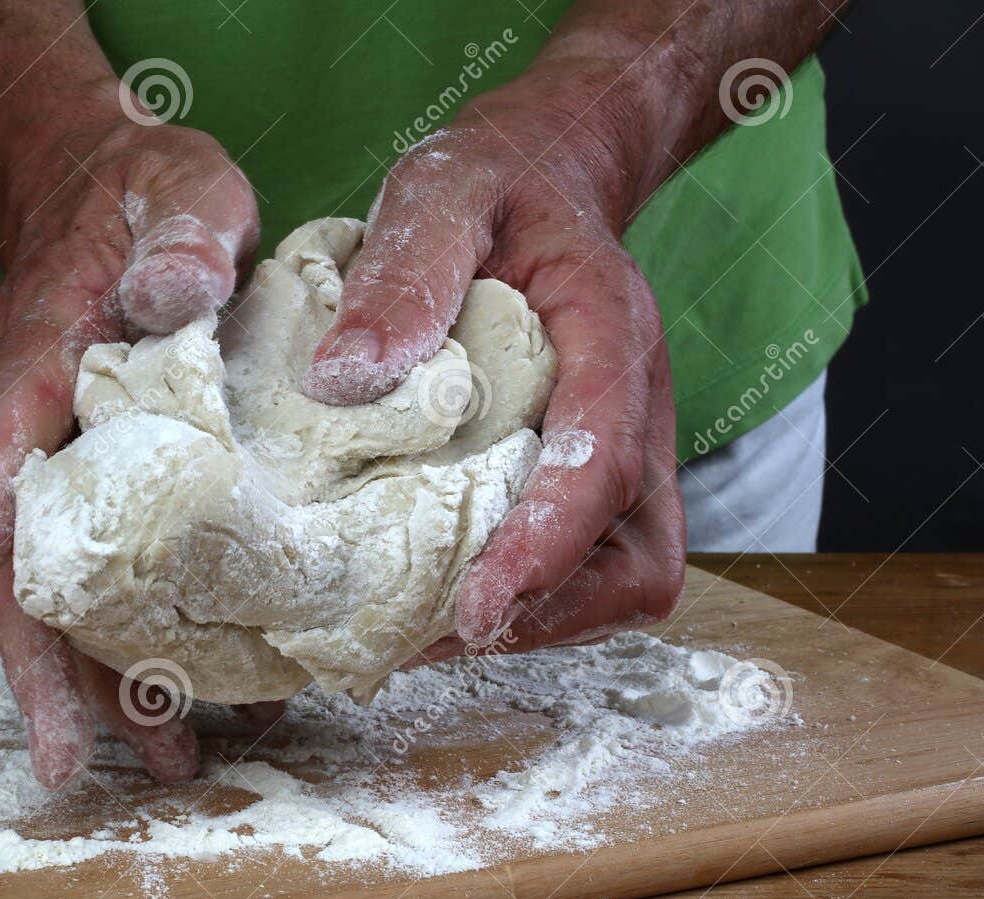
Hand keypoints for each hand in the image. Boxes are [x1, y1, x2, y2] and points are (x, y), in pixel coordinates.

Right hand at [0, 107, 259, 788]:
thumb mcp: (177, 188)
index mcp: (44, 357)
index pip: (4, 429)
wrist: (107, 200)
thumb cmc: (137, 196)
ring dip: (111, 683)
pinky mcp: (124, 493)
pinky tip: (214, 696)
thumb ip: (177, 233)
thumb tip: (177, 289)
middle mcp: (45, 434)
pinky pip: (128, 581)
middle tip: (71, 761)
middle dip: (43, 665)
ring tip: (168, 762)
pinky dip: (159, 643)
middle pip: (23, 562)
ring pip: (77, 595)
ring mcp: (79, 473)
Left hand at [306, 79, 685, 663]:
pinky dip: (522, 602)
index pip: (605, 462)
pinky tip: (431, 598)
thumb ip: (406, 268)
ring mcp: (621, 453)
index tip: (475, 610)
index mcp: (611, 337)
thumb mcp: (442, 190)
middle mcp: (635, 411)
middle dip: (553, 614)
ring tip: (421, 635)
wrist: (542, 178)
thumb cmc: (494, 184)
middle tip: (438, 636)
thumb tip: (344, 380)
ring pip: (619, 581)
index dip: (547, 547)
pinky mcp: (590, 478)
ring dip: (535, 623)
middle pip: (639, 561)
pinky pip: (583, 570)